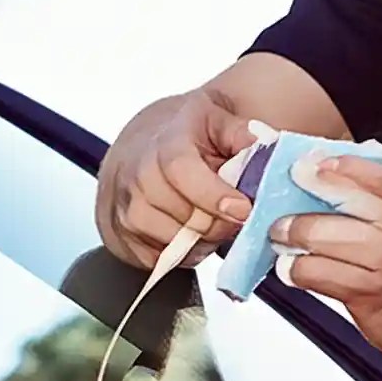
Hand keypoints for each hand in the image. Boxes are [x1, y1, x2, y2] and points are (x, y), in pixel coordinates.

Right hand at [97, 89, 258, 269]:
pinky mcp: (116, 233)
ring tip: (211, 224)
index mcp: (165, 141)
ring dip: (199, 241)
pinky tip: (189, 234)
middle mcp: (134, 172)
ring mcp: (121, 205)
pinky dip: (179, 255)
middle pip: (181, 214)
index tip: (243, 209)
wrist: (141, 143)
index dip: (213, 194)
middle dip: (217, 223)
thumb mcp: (218, 120)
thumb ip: (242, 134)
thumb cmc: (186, 135)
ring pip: (168, 241)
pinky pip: (155, 259)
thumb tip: (265, 147)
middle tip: (234, 218)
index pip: (180, 169)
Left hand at [268, 154, 381, 361]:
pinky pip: (317, 275)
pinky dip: (296, 270)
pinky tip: (291, 269)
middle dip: (301, 205)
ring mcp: (379, 264)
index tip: (309, 163)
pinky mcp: (363, 294)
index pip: (372, 176)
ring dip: (290, 238)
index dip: (337, 166)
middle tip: (280, 211)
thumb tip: (326, 175)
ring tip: (279, 238)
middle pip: (338, 206)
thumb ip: (375, 199)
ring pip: (322, 241)